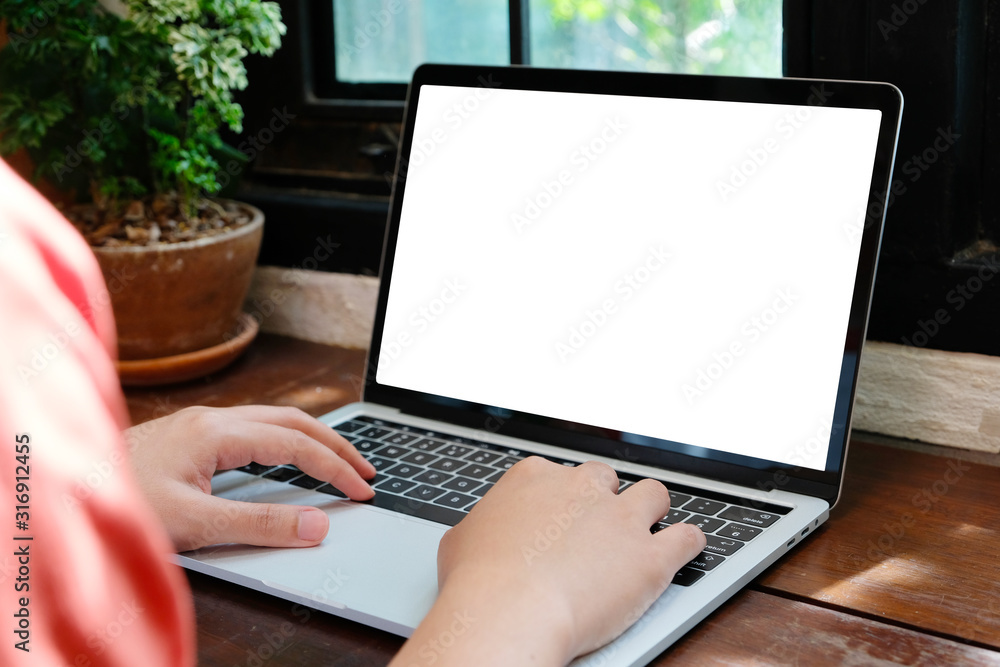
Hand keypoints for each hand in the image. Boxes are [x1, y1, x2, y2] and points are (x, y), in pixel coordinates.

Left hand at [126, 405, 374, 551]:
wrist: (63, 486)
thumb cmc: (118, 503)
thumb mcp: (195, 524)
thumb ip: (261, 524)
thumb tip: (318, 525)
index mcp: (217, 432)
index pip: (296, 443)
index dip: (336, 467)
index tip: (363, 489)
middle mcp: (211, 419)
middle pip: (292, 420)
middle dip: (335, 444)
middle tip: (366, 470)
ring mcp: (199, 423)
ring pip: (273, 419)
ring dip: (311, 438)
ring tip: (338, 460)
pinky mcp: (188, 435)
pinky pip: (253, 427)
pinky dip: (285, 440)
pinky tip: (285, 456)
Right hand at [391, 457, 705, 665]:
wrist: (508, 612)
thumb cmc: (477, 583)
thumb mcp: (461, 541)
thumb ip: (485, 526)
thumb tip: (483, 534)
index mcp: (536, 477)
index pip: (561, 474)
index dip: (564, 499)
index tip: (564, 517)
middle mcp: (582, 488)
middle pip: (606, 479)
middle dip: (605, 501)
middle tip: (599, 529)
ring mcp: (620, 519)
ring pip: (653, 495)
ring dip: (651, 512)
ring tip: (648, 531)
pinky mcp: (651, 556)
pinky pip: (688, 538)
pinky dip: (689, 543)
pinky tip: (686, 548)